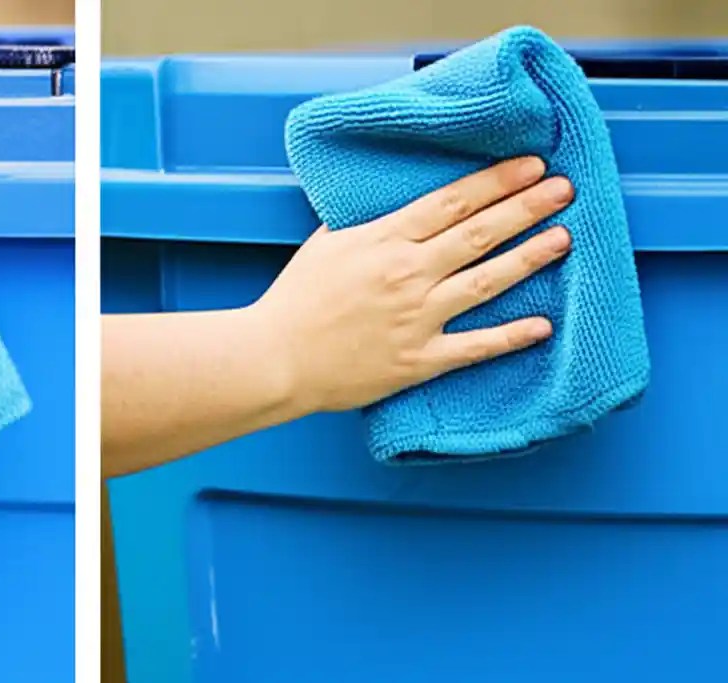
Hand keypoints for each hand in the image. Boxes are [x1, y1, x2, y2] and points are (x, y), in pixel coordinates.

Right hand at [253, 156, 571, 414]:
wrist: (275, 359)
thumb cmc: (294, 302)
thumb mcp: (324, 244)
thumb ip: (364, 223)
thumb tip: (391, 203)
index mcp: (384, 240)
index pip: (453, 202)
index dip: (496, 181)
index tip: (529, 166)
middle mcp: (408, 274)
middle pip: (480, 233)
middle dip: (526, 206)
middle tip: (563, 188)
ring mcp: (417, 318)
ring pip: (486, 281)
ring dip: (529, 257)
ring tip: (563, 238)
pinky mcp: (418, 359)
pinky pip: (474, 346)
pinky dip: (510, 336)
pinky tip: (542, 325)